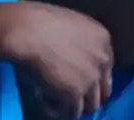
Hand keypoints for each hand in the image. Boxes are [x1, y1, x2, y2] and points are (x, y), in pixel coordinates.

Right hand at [3, 1, 113, 118]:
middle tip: (67, 97)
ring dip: (73, 105)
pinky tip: (43, 99)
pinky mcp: (75, 92)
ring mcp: (91, 77)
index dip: (91, 77)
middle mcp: (103, 59)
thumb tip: (73, 59)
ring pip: (90, 105)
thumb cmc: (40, 22)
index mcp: (103, 39)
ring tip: (52, 98)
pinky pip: (72, 112)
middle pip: (103, 90)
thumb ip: (80, 43)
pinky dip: (57, 110)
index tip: (76, 81)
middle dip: (87, 96)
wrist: (28, 30)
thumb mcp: (71, 26)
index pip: (106, 68)